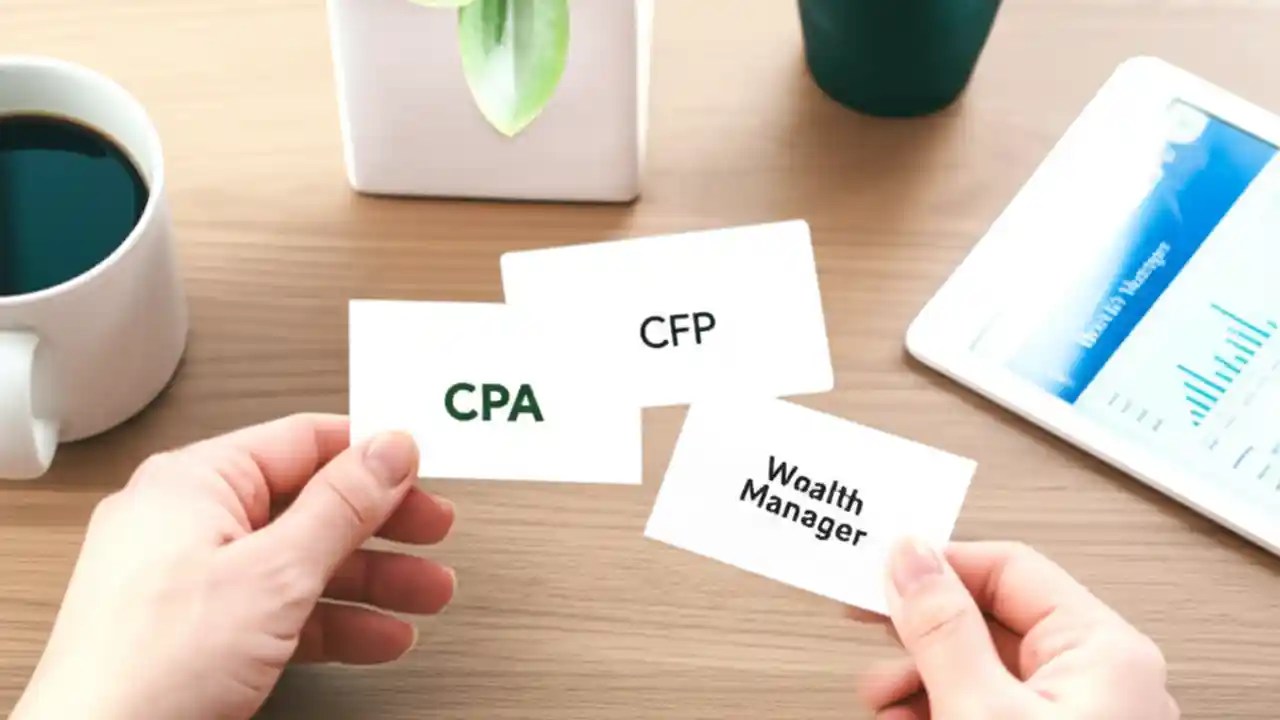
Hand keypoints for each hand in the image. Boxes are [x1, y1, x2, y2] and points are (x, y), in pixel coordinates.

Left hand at [12, 414, 455, 719]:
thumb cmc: (146, 668)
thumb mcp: (272, 574)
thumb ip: (340, 507)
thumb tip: (388, 450)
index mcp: (194, 483)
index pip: (302, 441)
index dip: (369, 453)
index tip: (420, 468)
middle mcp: (188, 522)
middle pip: (310, 505)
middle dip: (382, 526)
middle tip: (433, 530)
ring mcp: (192, 579)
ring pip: (303, 563)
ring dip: (371, 580)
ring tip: (425, 592)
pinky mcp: (198, 632)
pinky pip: (282, 609)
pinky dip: (334, 621)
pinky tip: (378, 636)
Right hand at [854, 540, 1178, 718]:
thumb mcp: (981, 710)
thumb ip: (943, 630)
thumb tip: (911, 556)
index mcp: (1106, 652)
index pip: (1008, 566)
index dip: (936, 563)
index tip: (879, 570)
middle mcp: (1101, 679)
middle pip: (989, 617)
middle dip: (919, 628)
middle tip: (867, 623)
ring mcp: (1078, 716)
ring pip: (982, 666)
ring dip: (920, 673)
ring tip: (883, 694)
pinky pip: (990, 704)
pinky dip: (941, 705)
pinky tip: (907, 715)